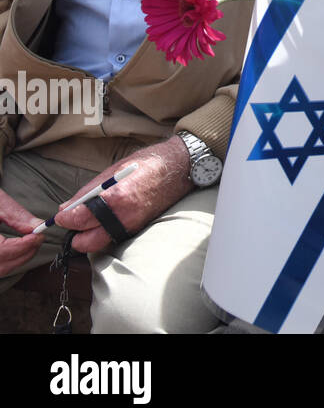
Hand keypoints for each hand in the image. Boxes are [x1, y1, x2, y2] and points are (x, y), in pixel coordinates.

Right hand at [0, 189, 43, 276]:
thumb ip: (16, 216)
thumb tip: (37, 226)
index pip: (2, 252)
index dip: (23, 246)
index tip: (38, 236)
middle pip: (2, 265)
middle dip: (24, 253)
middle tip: (38, 239)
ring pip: (1, 270)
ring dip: (17, 259)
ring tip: (30, 242)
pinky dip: (8, 261)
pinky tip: (17, 249)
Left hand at [54, 138, 192, 253]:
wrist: (180, 168)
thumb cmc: (148, 163)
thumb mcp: (113, 170)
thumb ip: (88, 191)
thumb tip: (66, 207)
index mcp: (113, 198)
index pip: (77, 220)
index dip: (64, 219)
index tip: (60, 217)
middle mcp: (122, 216)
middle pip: (86, 242)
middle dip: (75, 235)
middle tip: (74, 222)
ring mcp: (132, 225)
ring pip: (99, 243)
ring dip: (89, 236)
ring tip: (90, 220)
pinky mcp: (138, 227)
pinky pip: (113, 237)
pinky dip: (104, 232)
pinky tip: (107, 218)